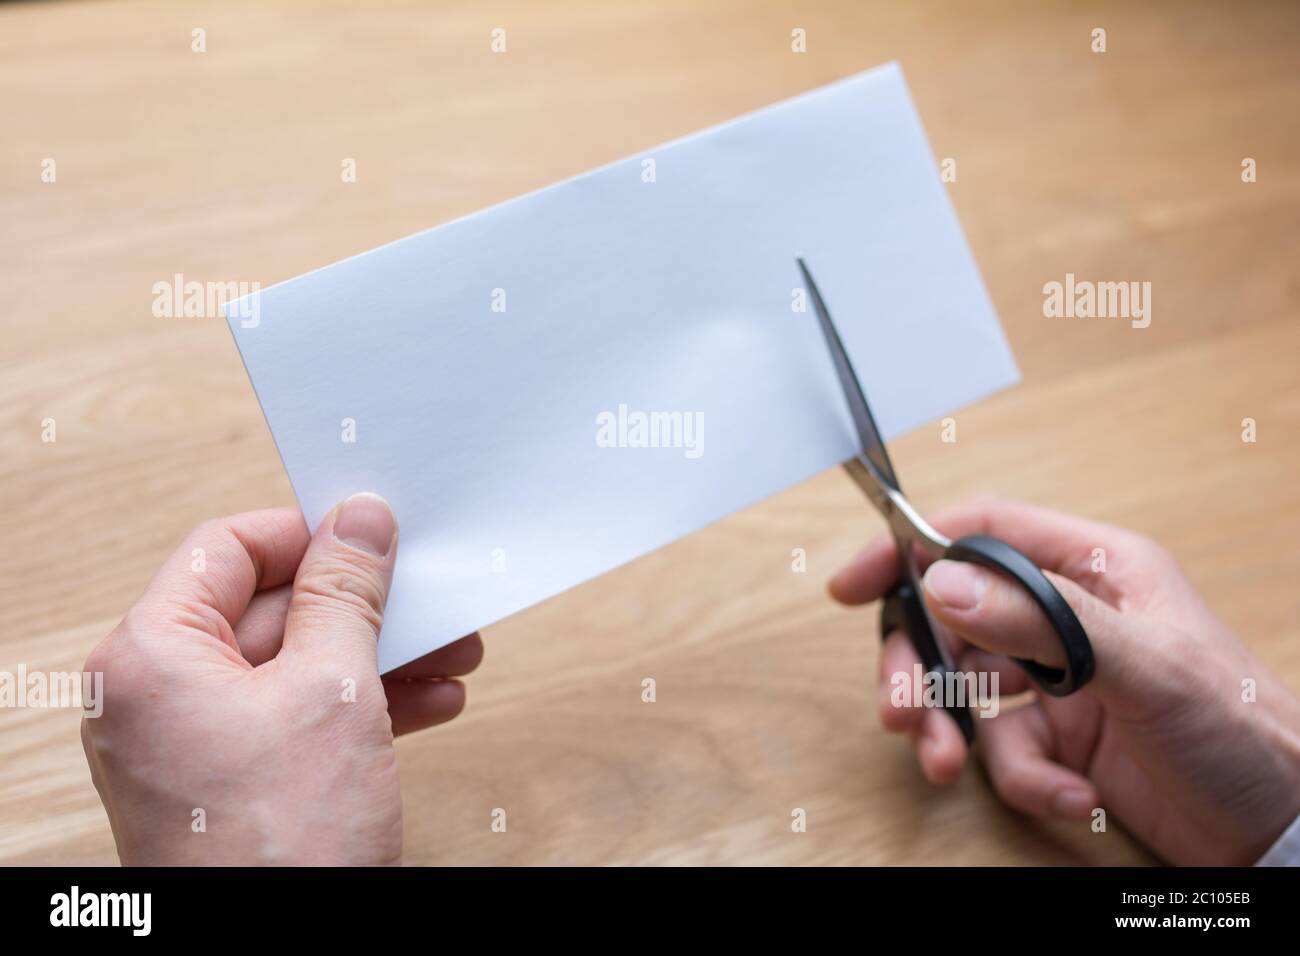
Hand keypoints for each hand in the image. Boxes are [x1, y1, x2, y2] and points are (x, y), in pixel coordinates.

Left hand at [81, 493, 481, 865]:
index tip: (375, 534)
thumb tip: (360, 517)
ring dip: (378, 658)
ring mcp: (190, 744)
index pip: (227, 549)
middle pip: (270, 609)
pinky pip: (294, 719)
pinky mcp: (227, 784)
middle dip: (366, 608)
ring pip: (293, 666)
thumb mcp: (334, 691)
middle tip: (434, 598)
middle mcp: (157, 695)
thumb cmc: (281, 842)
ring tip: (454, 655)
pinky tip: (430, 704)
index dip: (308, 535)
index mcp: (151, 656)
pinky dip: (359, 707)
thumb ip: (348, 593)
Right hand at [829, 496, 1299, 864]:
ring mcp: (1063, 679)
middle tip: (897, 708)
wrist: (1281, 830)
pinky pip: (1005, 748)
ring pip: (966, 688)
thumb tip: (943, 582)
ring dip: (952, 729)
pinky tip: (1068, 795)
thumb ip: (1040, 619)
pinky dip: (1023, 778)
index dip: (913, 549)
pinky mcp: (1064, 738)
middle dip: (918, 666)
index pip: (983, 535)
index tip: (855, 583)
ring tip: (947, 765)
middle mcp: (1070, 617)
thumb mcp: (1143, 664)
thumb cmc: (1245, 730)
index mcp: (1094, 570)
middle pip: (956, 619)